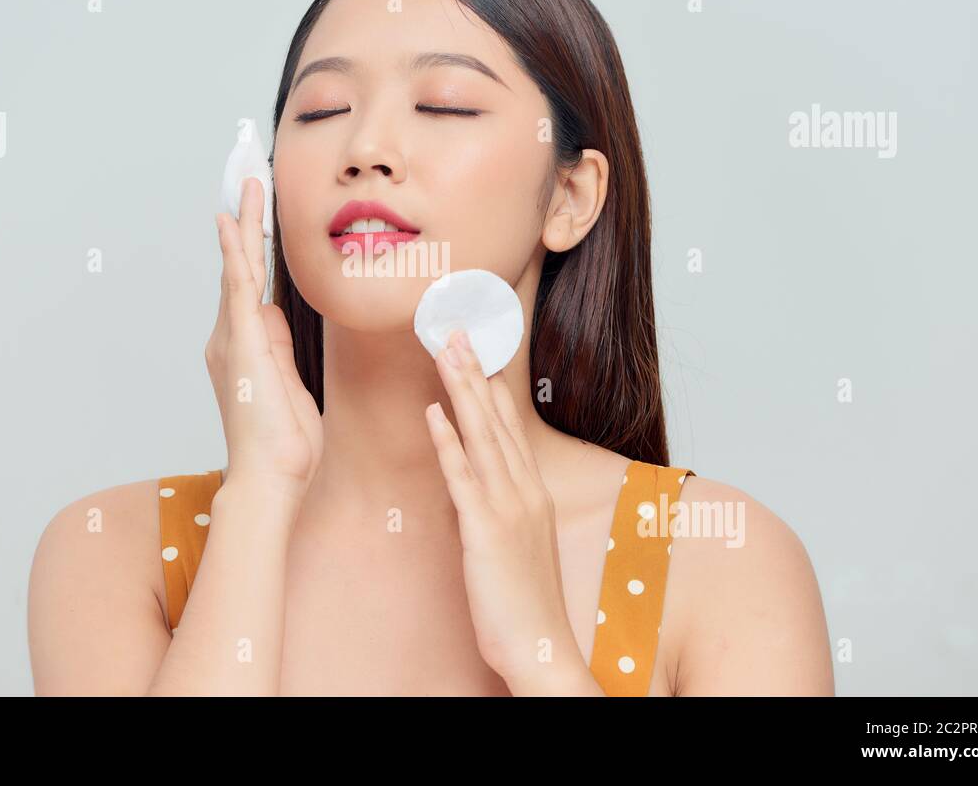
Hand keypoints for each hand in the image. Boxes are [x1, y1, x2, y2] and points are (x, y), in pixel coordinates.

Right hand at [207, 178, 321, 503]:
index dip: (253, 247)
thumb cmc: (283, 445)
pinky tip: (231, 223)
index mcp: (244, 347)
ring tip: (249, 184)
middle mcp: (229, 338)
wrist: (270, 479)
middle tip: (249, 179)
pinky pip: (237, 287)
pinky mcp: (241, 344)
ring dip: (243, 224)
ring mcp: (232, 339)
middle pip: (238, 267)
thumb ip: (277, 347)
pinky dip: (234, 252)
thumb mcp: (288, 385)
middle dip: (245, 223)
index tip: (258, 214)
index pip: (249, 285)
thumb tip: (272, 313)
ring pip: (237, 268)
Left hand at [424, 330, 594, 693]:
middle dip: (475, 370)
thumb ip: (499, 508)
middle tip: (455, 328)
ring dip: (462, 389)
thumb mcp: (516, 544)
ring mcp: (508, 508)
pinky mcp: (487, 531)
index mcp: (533, 491)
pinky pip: (463, 478)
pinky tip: (434, 414)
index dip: (492, 384)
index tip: (478, 348)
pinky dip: (449, 442)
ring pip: (481, 435)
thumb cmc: (526, 602)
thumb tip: (475, 484)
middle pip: (496, 418)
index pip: (511, 425)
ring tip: (444, 349)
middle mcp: (525, 490)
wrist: (543, 649)